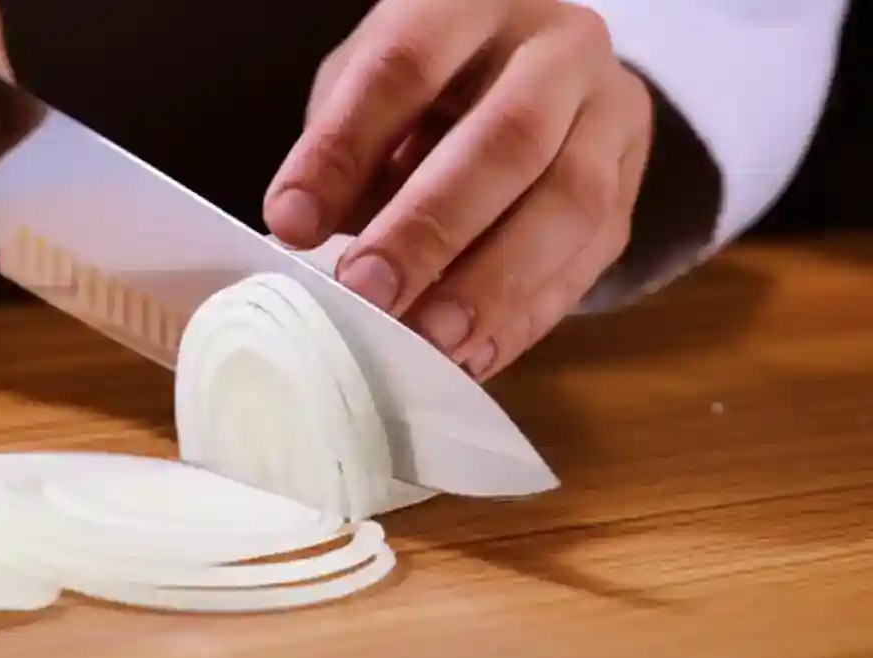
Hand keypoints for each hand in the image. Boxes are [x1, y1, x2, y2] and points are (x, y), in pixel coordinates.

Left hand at [265, 0, 652, 379]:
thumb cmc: (430, 90)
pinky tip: (475, 355)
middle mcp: (558, 45)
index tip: (291, 225)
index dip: (345, 150)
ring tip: (430, 342)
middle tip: (369, 294)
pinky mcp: (632, 184)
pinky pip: (591, 256)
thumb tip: (298, 227)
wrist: (541, 79)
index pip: (405, 65)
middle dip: (432, 227)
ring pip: (571, 200)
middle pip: (508, 137)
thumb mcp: (369, 94)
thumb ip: (342, 151)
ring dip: (495, 283)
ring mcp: (611, 111)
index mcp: (474, 2)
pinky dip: (529, 314)